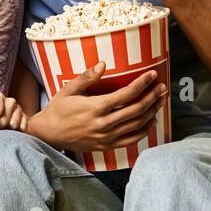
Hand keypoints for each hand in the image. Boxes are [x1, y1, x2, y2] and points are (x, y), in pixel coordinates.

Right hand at [34, 61, 167, 150]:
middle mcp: (103, 124)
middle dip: (152, 97)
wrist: (49, 134)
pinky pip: (131, 140)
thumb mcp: (68, 90)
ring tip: (160, 100)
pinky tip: (151, 121)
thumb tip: (103, 64)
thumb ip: (86, 77)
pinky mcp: (106, 146)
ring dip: (152, 111)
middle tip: (162, 87)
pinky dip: (144, 131)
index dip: (142, 84)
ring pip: (136, 124)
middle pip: (136, 110)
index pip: (126, 94)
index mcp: (95, 107)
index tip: (152, 75)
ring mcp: (106, 137)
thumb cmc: (58, 110)